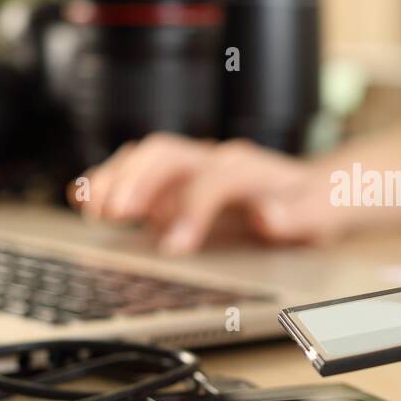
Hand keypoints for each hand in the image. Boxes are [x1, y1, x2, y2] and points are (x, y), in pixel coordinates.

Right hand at [70, 133, 338, 252]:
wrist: (312, 188)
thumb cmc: (311, 204)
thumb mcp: (318, 215)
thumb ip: (296, 216)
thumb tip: (269, 216)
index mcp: (251, 169)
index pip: (215, 179)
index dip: (192, 209)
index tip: (174, 245)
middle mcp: (216, 159)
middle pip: (170, 155)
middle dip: (137, 181)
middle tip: (113, 214)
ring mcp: (192, 166)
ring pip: (147, 157)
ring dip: (115, 179)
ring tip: (90, 208)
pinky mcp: (176, 181)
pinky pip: (137, 170)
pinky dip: (108, 181)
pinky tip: (83, 198)